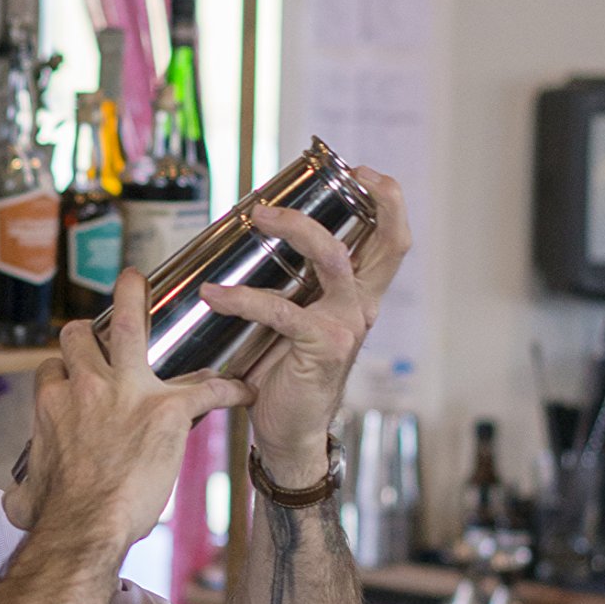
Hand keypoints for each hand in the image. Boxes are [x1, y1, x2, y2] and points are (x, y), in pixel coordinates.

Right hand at [14, 268, 243, 548]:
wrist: (85, 525)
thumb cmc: (59, 515)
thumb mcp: (26, 499)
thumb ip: (23, 493)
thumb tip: (15, 503)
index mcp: (53, 403)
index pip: (54, 368)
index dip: (65, 371)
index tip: (76, 377)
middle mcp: (86, 386)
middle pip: (81, 335)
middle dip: (90, 329)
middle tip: (104, 325)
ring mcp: (128, 391)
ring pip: (131, 326)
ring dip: (137, 303)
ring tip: (142, 285)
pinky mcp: (168, 410)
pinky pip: (206, 389)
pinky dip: (227, 389)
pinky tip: (241, 390)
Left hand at [198, 168, 411, 482]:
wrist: (290, 433)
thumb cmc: (287, 374)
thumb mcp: (295, 321)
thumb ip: (290, 286)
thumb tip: (246, 239)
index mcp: (359, 296)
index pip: (391, 240)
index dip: (387, 199)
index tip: (360, 170)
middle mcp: (361, 305)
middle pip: (388, 239)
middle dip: (372, 197)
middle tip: (345, 171)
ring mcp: (345, 324)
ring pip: (333, 257)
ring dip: (295, 228)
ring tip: (255, 214)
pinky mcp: (321, 346)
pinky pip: (281, 310)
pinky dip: (242, 299)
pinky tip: (213, 295)